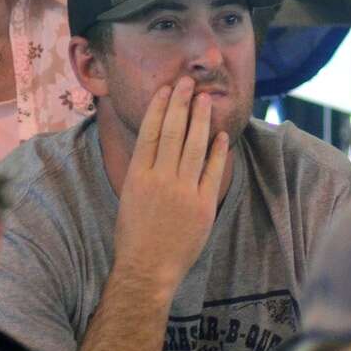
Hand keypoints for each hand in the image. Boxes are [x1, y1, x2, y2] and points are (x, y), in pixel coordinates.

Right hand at [111, 76, 230, 289]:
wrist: (147, 269)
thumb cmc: (134, 235)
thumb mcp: (129, 197)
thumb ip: (144, 171)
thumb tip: (154, 144)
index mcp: (137, 176)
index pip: (150, 133)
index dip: (159, 107)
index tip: (166, 89)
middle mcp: (160, 179)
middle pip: (172, 132)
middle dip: (181, 104)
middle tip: (188, 82)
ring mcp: (183, 191)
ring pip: (194, 146)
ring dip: (201, 119)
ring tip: (205, 99)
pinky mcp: (203, 205)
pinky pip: (213, 171)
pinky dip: (218, 151)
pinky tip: (221, 135)